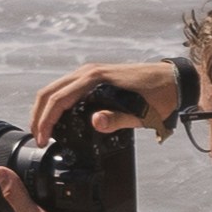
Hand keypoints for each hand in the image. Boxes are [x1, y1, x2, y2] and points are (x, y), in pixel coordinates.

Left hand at [0, 166, 117, 211]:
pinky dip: (109, 203)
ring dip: (92, 190)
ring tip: (95, 172)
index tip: (46, 155)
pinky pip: (108, 211)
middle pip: (69, 192)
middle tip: (77, 160)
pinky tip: (110, 192)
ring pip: (89, 199)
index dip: (44, 173)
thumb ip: (18, 196)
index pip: (44, 188)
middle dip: (73, 179)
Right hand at [28, 59, 181, 141]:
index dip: (46, 120)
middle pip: (50, 91)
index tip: (43, 139)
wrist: (174, 80)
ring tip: (43, 130)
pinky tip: (58, 117)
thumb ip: (117, 119)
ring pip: (55, 88)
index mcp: (95, 78)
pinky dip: (56, 102)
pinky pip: (66, 88)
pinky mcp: (95, 77)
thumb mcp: (140, 113)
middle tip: (37, 137)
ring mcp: (90, 72)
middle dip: (38, 115)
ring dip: (45, 108)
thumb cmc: (159, 96)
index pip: (58, 98)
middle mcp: (88, 72)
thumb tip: (95, 122)